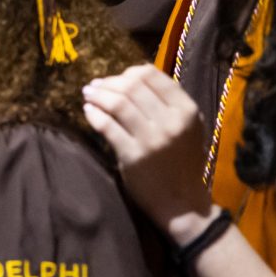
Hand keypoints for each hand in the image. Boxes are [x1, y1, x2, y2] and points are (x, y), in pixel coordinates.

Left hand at [83, 63, 214, 241]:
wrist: (182, 203)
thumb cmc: (182, 161)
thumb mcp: (187, 127)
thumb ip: (167, 101)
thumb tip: (131, 75)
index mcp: (187, 111)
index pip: (151, 75)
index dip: (128, 73)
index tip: (116, 79)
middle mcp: (172, 122)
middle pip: (131, 86)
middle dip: (108, 82)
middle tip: (94, 86)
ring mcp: (152, 139)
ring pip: (117, 103)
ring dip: (97, 95)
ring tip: (88, 95)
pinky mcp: (132, 155)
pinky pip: (106, 125)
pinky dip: (93, 114)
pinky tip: (88, 111)